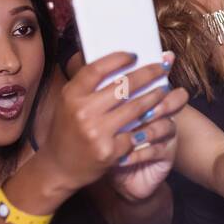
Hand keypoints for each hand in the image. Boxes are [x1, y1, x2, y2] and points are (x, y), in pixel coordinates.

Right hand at [47, 52, 189, 192]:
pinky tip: (156, 117)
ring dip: (155, 96)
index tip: (134, 55)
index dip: (118, 59)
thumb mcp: (69, 103)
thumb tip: (116, 60)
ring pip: (136, 107)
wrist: (59, 167)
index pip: (98, 68)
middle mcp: (83, 112)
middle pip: (124, 85)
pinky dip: (147, 124)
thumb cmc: (68, 130)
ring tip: (164, 89)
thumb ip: (87, 84)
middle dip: (148, 74)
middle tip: (162, 68)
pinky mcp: (109, 151)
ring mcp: (97, 132)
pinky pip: (136, 132)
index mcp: (71, 95)